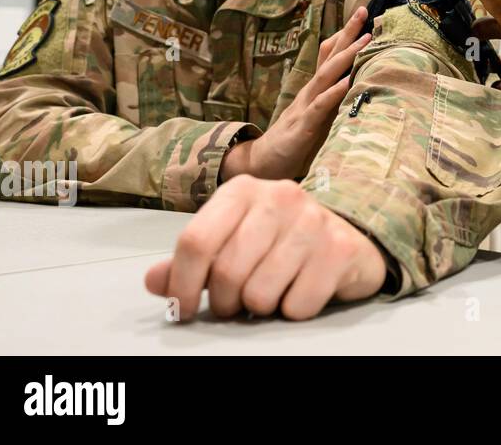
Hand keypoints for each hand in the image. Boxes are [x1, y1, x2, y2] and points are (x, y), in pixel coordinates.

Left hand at [145, 176, 387, 320]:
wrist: (348, 234)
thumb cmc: (280, 240)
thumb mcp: (232, 239)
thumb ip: (192, 260)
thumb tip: (152, 281)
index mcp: (243, 190)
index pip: (195, 241)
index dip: (182, 284)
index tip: (183, 307)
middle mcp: (279, 196)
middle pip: (226, 272)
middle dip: (224, 302)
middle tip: (235, 303)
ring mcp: (314, 220)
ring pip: (260, 294)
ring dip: (260, 307)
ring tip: (271, 292)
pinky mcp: (341, 249)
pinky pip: (298, 305)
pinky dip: (294, 310)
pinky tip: (301, 289)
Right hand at [221, 6, 370, 181]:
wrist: (264, 161)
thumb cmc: (296, 138)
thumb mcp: (318, 114)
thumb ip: (332, 97)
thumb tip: (355, 82)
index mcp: (316, 89)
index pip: (329, 55)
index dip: (344, 35)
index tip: (362, 13)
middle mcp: (310, 92)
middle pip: (330, 57)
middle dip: (347, 33)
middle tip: (363, 11)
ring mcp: (305, 106)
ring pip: (327, 75)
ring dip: (346, 56)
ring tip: (364, 39)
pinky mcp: (304, 126)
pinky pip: (320, 105)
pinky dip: (334, 92)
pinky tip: (347, 81)